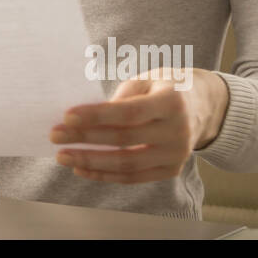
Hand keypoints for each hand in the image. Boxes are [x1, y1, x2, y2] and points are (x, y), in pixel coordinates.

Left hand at [48, 68, 229, 183]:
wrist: (203, 107)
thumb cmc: (165, 87)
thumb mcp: (146, 79)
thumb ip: (120, 97)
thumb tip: (88, 120)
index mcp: (172, 101)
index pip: (129, 112)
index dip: (96, 116)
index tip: (66, 116)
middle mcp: (178, 131)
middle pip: (124, 140)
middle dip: (84, 139)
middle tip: (55, 136)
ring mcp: (177, 155)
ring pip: (127, 164)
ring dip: (91, 162)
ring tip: (63, 156)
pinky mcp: (171, 170)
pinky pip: (133, 177)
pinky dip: (105, 174)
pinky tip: (82, 168)